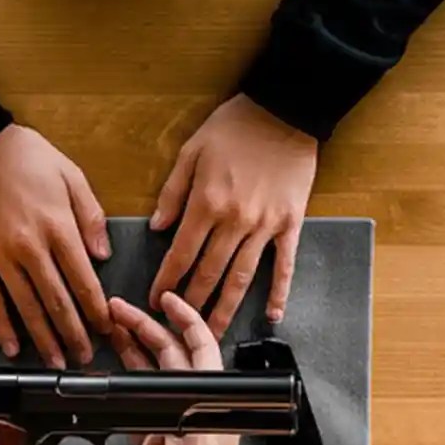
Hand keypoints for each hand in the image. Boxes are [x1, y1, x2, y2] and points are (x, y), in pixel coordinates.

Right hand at [0, 124, 111, 367]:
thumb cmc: (22, 154)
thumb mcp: (70, 173)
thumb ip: (90, 215)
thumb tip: (103, 255)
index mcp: (58, 226)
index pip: (84, 279)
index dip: (97, 309)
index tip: (107, 329)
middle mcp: (31, 248)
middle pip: (58, 301)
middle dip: (75, 334)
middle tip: (86, 358)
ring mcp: (1, 257)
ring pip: (27, 308)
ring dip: (44, 339)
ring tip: (58, 362)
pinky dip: (3, 327)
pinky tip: (13, 348)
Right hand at [108, 293, 255, 444]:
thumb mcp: (197, 432)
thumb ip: (178, 408)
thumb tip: (160, 381)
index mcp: (207, 391)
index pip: (199, 342)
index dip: (184, 316)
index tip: (165, 298)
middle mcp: (190, 401)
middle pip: (166, 354)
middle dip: (142, 329)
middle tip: (116, 311)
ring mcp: (173, 419)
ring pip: (146, 378)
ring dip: (128, 356)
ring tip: (107, 333)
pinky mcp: (156, 440)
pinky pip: (135, 412)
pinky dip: (121, 398)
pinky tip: (107, 384)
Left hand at [149, 94, 315, 336]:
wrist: (284, 110)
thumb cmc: (235, 127)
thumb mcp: (191, 151)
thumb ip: (172, 193)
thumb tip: (157, 227)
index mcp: (207, 203)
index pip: (181, 253)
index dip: (166, 280)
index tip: (155, 300)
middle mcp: (235, 220)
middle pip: (209, 273)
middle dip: (190, 304)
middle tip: (179, 327)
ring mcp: (265, 225)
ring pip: (242, 276)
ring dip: (226, 308)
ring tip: (215, 333)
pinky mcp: (290, 224)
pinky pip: (284, 264)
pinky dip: (279, 292)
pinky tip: (273, 315)